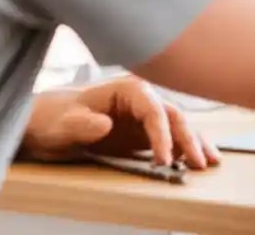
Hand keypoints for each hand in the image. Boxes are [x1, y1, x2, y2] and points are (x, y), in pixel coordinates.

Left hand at [19, 76, 219, 168]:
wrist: (44, 122)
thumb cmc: (53, 118)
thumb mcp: (62, 123)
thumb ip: (82, 123)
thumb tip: (106, 124)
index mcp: (127, 90)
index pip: (153, 110)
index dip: (162, 134)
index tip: (164, 160)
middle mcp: (142, 100)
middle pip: (173, 117)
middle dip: (188, 139)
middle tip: (198, 163)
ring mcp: (144, 116)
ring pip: (177, 127)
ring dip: (194, 143)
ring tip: (210, 161)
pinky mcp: (142, 133)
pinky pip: (169, 139)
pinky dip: (184, 149)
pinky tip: (196, 160)